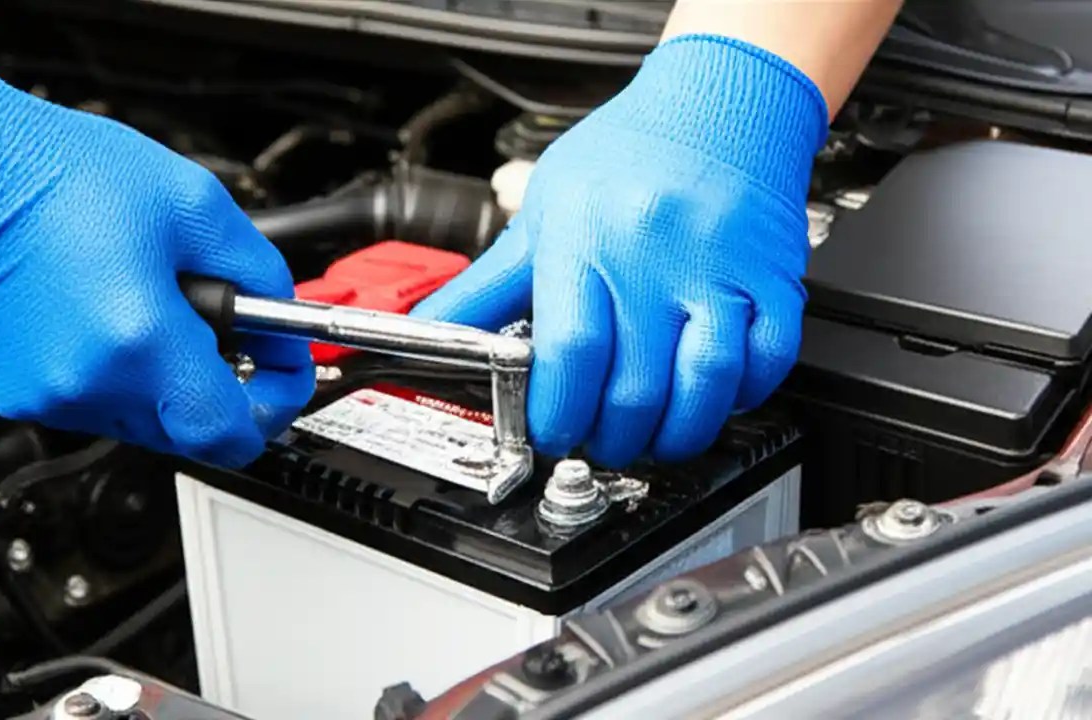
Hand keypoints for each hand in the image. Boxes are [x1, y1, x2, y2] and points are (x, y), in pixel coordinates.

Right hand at [0, 58, 313, 466]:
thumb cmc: (62, 175)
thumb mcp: (196, 205)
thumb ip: (261, 273)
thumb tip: (285, 324)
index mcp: (139, 339)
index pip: (230, 433)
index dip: (275, 407)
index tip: (282, 374)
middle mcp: (91, 382)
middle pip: (192, 432)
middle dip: (224, 390)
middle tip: (227, 335)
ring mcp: (50, 395)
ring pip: (148, 424)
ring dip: (172, 383)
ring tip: (156, 312)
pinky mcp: (19, 395)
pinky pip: (99, 406)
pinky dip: (123, 377)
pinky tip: (113, 321)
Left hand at [413, 36, 826, 466]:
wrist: (720, 101)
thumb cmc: (627, 155)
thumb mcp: (541, 212)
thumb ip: (486, 286)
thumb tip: (428, 333)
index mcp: (586, 241)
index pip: (569, 353)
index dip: (558, 413)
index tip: (552, 433)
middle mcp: (654, 257)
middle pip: (636, 388)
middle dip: (611, 438)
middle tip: (598, 440)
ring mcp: (720, 271)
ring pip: (706, 386)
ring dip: (677, 434)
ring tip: (654, 437)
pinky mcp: (773, 280)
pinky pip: (767, 362)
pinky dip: (742, 398)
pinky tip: (713, 399)